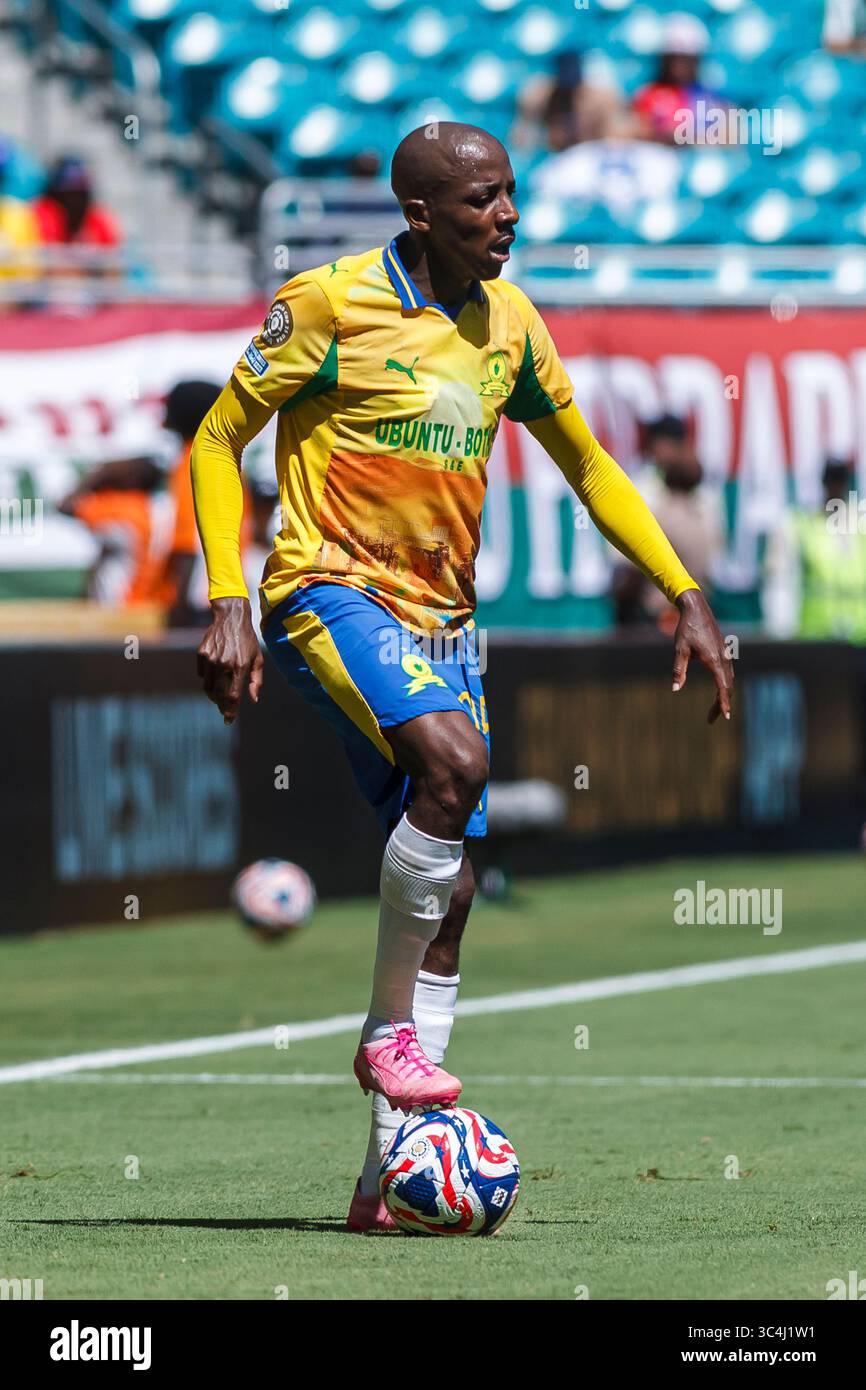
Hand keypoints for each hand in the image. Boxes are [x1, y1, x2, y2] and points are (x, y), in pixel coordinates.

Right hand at [196, 596, 263, 724]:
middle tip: (225, 711)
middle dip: (221, 706)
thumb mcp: (258, 659)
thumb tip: (254, 700)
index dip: (230, 711)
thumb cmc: (248, 640)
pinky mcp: (202, 654)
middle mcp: (224, 664)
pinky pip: (202, 674)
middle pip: (219, 694)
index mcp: (240, 666)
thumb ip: (256, 681)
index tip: (228, 721)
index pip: (233, 696)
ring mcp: (211, 659)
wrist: (231, 617)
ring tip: (220, 697)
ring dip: (213, 696)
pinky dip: (208, 680)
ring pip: (208, 687)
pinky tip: (215, 675)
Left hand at [672, 588, 733, 723]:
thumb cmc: (686, 628)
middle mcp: (724, 658)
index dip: (724, 703)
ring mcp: (726, 654)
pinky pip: (728, 672)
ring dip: (724, 695)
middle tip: (712, 719)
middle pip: (728, 687)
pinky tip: (720, 691)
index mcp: (715, 660)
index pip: (723, 687)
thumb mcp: (680, 650)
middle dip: (721, 704)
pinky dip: (725, 684)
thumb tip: (675, 689)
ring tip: (715, 709)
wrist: (696, 609)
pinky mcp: (724, 651)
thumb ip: (679, 670)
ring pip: (729, 680)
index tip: (725, 717)